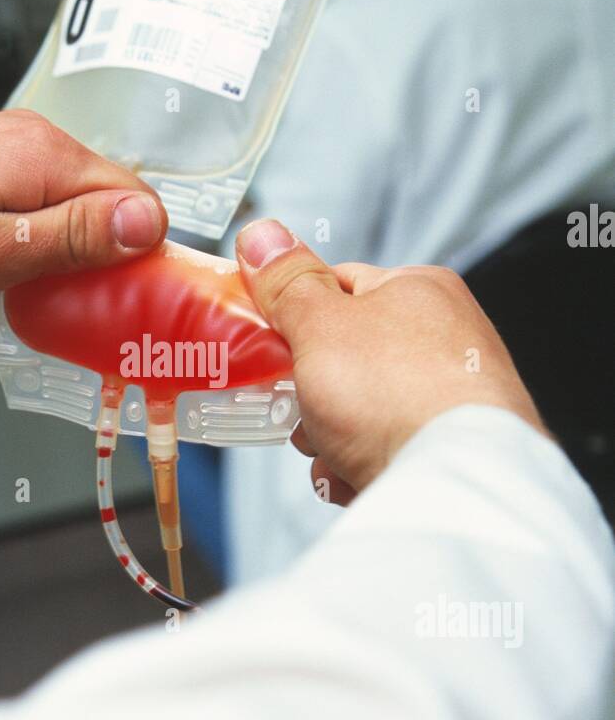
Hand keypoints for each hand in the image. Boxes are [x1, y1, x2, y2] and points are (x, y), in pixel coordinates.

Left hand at [0, 111, 167, 314]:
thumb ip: (76, 235)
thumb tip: (148, 223)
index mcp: (45, 156)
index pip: (139, 200)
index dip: (142, 255)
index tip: (129, 299)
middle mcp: (32, 140)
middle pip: (109, 200)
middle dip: (108, 254)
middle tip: (84, 306)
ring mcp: (6, 148)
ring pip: (73, 203)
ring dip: (71, 249)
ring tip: (41, 291)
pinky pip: (38, 200)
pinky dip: (38, 237)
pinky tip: (13, 269)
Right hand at [235, 219, 546, 502]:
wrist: (456, 483)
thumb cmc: (396, 393)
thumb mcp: (321, 324)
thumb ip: (288, 283)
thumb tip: (262, 236)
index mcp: (418, 290)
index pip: (338, 285)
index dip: (294, 316)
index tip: (267, 345)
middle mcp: (445, 337)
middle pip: (344, 358)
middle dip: (312, 395)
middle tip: (306, 409)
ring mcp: (451, 398)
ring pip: (359, 414)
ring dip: (331, 440)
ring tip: (338, 451)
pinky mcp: (450, 449)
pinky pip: (384, 453)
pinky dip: (361, 468)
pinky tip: (359, 477)